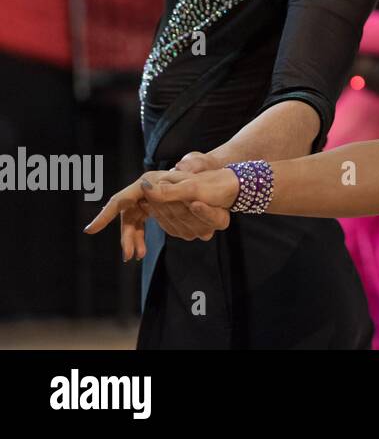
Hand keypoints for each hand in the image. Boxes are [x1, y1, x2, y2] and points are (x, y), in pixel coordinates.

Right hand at [84, 169, 240, 251]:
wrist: (227, 186)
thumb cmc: (211, 186)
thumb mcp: (192, 188)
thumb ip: (169, 190)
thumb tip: (143, 186)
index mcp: (152, 182)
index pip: (121, 200)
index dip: (105, 215)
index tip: (90, 230)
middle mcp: (150, 189)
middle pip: (128, 214)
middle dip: (126, 236)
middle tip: (130, 255)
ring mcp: (154, 198)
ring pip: (135, 221)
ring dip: (134, 239)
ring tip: (137, 255)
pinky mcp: (160, 206)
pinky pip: (145, 223)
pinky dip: (143, 236)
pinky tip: (143, 250)